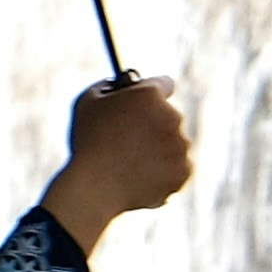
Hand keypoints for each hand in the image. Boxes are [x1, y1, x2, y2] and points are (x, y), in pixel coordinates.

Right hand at [45, 74, 193, 252]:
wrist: (96, 188)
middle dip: (154, 126)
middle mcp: (172, 116)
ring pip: (174, 144)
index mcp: (150, 95)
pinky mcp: (183, 171)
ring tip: (131, 165)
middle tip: (129, 141)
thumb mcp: (88, 102)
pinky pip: (177, 169)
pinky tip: (141, 178)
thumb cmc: (87, 144)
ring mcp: (181, 145)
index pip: (165, 84)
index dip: (152, 94)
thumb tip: (118, 85)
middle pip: (169, 117)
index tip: (145, 105)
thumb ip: (107, 86)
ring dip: (159, 151)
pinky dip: (164, 174)